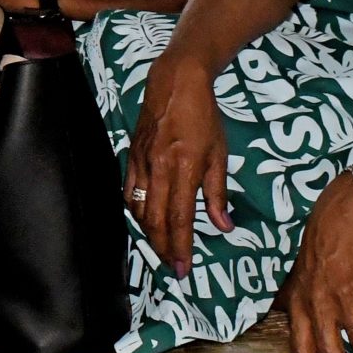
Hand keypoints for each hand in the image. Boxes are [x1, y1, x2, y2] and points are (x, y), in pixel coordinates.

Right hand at [125, 54, 232, 273]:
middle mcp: (159, 168)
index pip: (179, 218)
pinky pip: (128, 191)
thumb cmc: (204, 117)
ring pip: (138, 209)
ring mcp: (141, 162)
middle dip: (163, 247)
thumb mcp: (220, 154)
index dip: (180, 247)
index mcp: (184, 168)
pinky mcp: (131, 156)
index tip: (183, 269)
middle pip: (154, 220)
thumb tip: (224, 226)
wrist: (175, 83)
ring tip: (161, 247)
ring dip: (148, 233)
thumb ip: (218, 192)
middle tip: (172, 266)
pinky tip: (143, 219)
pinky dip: (134, 211)